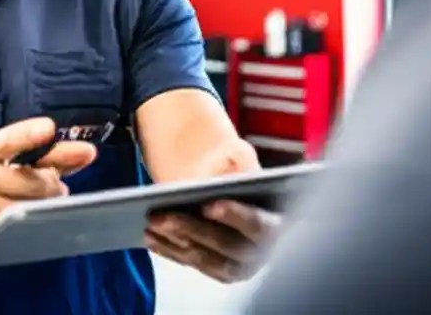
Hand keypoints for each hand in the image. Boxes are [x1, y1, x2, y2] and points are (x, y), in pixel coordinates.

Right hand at [0, 117, 97, 266]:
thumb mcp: (2, 165)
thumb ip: (45, 158)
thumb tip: (87, 152)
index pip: (8, 140)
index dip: (28, 134)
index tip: (48, 128)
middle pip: (30, 180)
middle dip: (52, 186)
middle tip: (56, 190)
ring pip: (26, 207)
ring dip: (44, 209)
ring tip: (41, 208)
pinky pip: (15, 229)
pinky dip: (31, 227)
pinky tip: (31, 225)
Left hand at [144, 138, 279, 282]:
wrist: (237, 192)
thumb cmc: (240, 173)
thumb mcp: (243, 160)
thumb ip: (241, 164)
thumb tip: (225, 176)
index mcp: (279, 224)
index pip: (259, 224)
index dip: (234, 215)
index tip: (207, 205)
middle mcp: (263, 252)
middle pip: (228, 246)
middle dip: (192, 230)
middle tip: (161, 216)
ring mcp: (242, 265)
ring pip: (208, 260)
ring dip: (176, 243)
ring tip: (151, 225)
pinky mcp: (220, 270)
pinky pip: (194, 264)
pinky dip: (171, 251)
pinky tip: (150, 237)